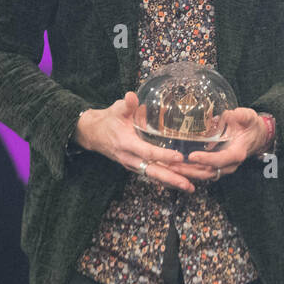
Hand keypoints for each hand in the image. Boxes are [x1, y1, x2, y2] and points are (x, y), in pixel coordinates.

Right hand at [75, 92, 192, 191]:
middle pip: (152, 171)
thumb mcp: (116, 110)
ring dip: (171, 182)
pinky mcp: (135, 166)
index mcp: (126, 143)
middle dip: (171, 179)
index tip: (179, 157)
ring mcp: (132, 164)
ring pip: (153, 176)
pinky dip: (165, 180)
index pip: (147, 152)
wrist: (93, 134)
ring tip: (190, 188)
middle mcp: (129, 158)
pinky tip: (180, 182)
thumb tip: (132, 96)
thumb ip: (126, 104)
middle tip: (188, 185)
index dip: (163, 155)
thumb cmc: (109, 120)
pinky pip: (151, 175)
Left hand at [167, 107, 267, 183]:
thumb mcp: (249, 117)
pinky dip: (189, 171)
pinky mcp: (216, 166)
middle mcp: (230, 164)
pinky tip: (175, 166)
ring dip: (186, 173)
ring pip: (203, 174)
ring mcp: (223, 167)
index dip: (207, 160)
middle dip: (190, 171)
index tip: (192, 156)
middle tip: (172, 165)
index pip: (221, 159)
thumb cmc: (251, 126)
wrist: (256, 136)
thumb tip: (232, 114)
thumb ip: (241, 115)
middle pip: (208, 172)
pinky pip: (202, 172)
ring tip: (169, 167)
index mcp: (237, 152)